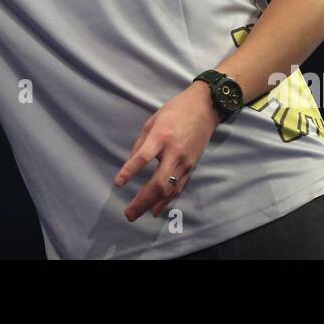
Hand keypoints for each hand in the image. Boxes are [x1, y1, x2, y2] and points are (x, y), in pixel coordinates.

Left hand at [114, 81, 218, 221]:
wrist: (204, 108)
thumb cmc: (174, 111)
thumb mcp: (152, 121)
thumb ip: (140, 143)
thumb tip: (130, 164)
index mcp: (161, 136)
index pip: (143, 157)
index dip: (130, 171)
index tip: (118, 183)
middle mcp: (174, 152)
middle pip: (158, 182)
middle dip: (142, 200)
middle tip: (128, 213)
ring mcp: (185, 162)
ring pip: (169, 189)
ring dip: (152, 204)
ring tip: (137, 215)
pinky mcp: (192, 167)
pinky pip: (178, 187)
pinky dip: (166, 201)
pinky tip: (155, 210)